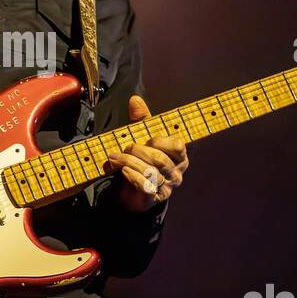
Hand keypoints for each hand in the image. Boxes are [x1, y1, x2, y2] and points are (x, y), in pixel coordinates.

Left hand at [103, 95, 187, 211]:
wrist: (132, 191)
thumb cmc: (142, 161)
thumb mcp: (143, 137)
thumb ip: (141, 120)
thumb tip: (135, 99)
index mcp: (179, 156)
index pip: (177, 146)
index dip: (160, 140)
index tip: (146, 139)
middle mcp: (177, 172)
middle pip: (159, 158)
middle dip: (138, 150)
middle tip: (125, 147)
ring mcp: (167, 187)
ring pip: (150, 171)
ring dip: (130, 161)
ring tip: (116, 157)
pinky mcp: (155, 198)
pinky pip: (145, 185)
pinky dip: (131, 176)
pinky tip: (122, 170)